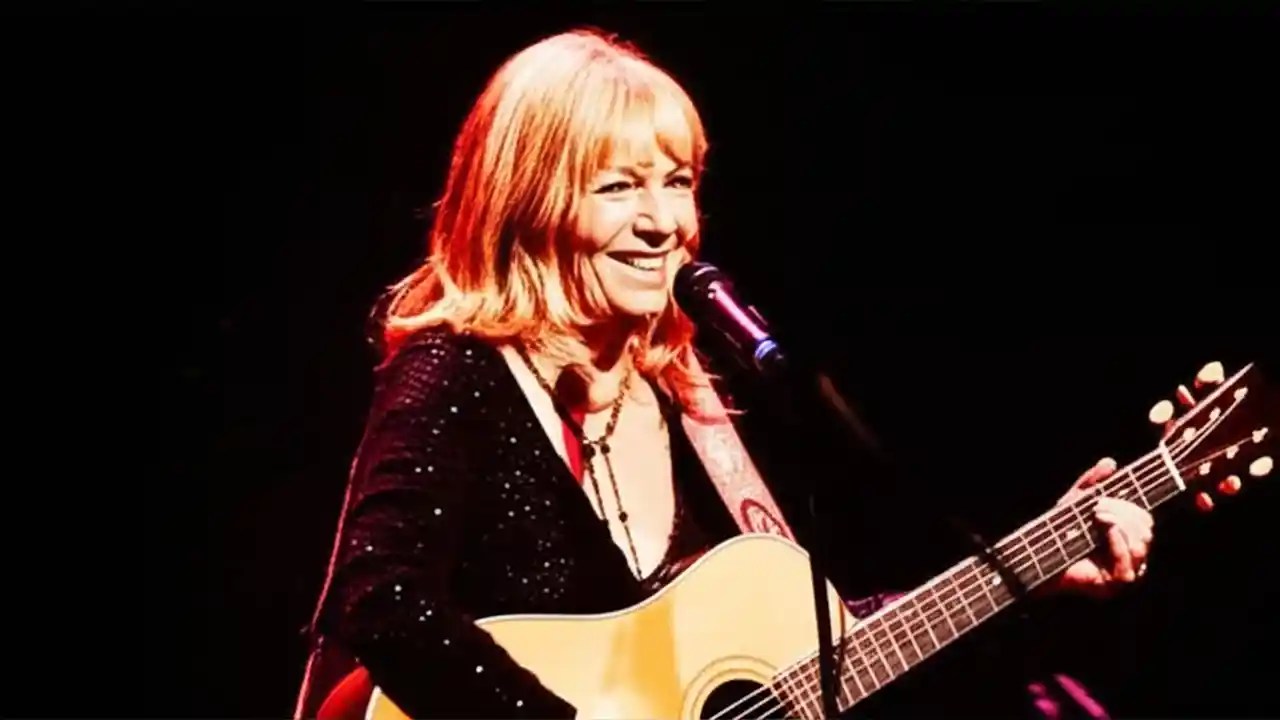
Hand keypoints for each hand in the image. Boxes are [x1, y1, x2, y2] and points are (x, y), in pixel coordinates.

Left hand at [1046, 457, 1155, 597]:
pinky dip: (1118, 543)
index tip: (1102, 498)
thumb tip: (1110, 462)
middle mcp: (1131, 558)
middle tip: (1097, 507)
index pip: (1145, 521)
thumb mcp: (1075, 502)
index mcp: (1126, 539)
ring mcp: (1124, 574)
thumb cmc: (1055, 531)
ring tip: (1096, 516)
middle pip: (1146, 531)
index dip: (1129, 506)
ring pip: (1141, 546)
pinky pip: (1128, 567)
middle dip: (1123, 513)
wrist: (1034, 555)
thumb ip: (1092, 483)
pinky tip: (1103, 530)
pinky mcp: (1113, 586)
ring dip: (1120, 524)